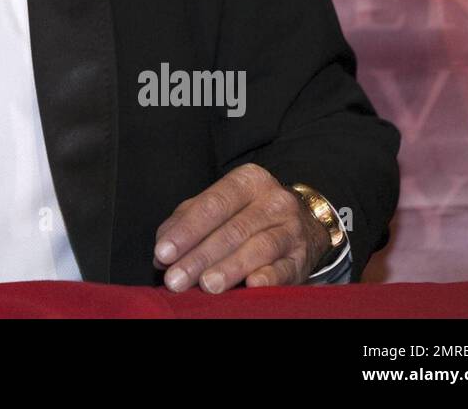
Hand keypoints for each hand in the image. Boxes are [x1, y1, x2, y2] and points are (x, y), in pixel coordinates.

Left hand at [153, 163, 331, 291]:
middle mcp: (273, 201)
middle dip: (200, 257)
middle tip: (176, 279)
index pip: (212, 205)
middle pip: (232, 230)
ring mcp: (292, 229)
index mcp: (248, 181)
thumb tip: (162, 252)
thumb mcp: (219, 207)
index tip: (163, 253)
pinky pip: (285, 268)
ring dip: (230, 268)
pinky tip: (251, 286)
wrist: (305, 223)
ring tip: (207, 286)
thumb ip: (187, 221)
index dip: (186, 230)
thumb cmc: (247, 214)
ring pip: (258, 248)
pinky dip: (268, 277)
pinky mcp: (302, 258)